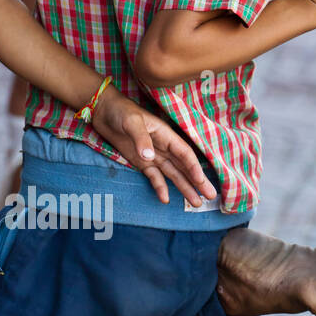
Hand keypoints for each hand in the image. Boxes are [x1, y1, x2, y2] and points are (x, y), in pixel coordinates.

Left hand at [90, 85, 217, 206]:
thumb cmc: (121, 112)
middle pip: (183, 167)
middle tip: (210, 196)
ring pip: (172, 174)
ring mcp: (153, 156)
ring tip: (196, 203)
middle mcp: (163, 147)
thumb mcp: (131, 122)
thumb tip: (150, 156)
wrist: (104, 112)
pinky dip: (160, 187)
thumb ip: (141, 138)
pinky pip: (154, 177)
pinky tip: (165, 199)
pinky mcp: (141, 163)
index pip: (184, 153)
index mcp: (165, 135)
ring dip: (184, 188)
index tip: (201, 180)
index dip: (193, 167)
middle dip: (197, 182)